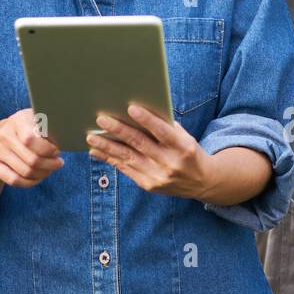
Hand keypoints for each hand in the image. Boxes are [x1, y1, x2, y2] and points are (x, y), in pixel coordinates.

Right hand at [0, 108, 63, 187]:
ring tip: (50, 169)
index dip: (47, 149)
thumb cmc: (27, 127)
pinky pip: (14, 180)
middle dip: (50, 164)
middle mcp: (3, 134)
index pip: (31, 140)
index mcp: (17, 120)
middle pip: (31, 160)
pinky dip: (30, 182)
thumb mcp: (37, 121)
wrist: (0, 134)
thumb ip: (49, 128)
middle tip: (58, 163)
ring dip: (43, 174)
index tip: (57, 151)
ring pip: (25, 172)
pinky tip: (38, 177)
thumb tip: (64, 139)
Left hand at [86, 105, 212, 198]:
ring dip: (107, 147)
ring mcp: (158, 176)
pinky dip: (110, 159)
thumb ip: (165, 126)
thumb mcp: (185, 137)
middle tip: (101, 119)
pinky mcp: (149, 185)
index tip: (131, 107)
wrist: (202, 182)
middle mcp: (170, 163)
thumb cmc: (189, 151)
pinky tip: (96, 151)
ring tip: (91, 136)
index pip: (162, 131)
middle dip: (119, 130)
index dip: (147, 120)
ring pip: (128, 158)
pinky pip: (125, 170)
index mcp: (182, 147)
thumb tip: (136, 112)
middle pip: (140, 144)